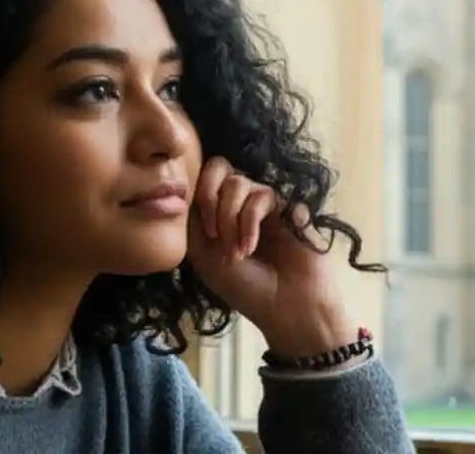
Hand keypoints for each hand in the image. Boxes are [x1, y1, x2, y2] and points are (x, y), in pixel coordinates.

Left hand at [186, 157, 355, 357]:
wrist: (286, 308)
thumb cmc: (244, 288)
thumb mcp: (204, 258)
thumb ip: (192, 221)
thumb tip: (186, 189)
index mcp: (218, 211)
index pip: (202, 177)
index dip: (195, 193)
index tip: (201, 230)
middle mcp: (240, 201)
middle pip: (218, 167)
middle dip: (210, 197)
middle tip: (213, 233)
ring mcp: (265, 203)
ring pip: (238, 182)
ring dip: (230, 218)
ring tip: (236, 251)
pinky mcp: (287, 205)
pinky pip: (261, 196)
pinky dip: (249, 221)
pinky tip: (250, 247)